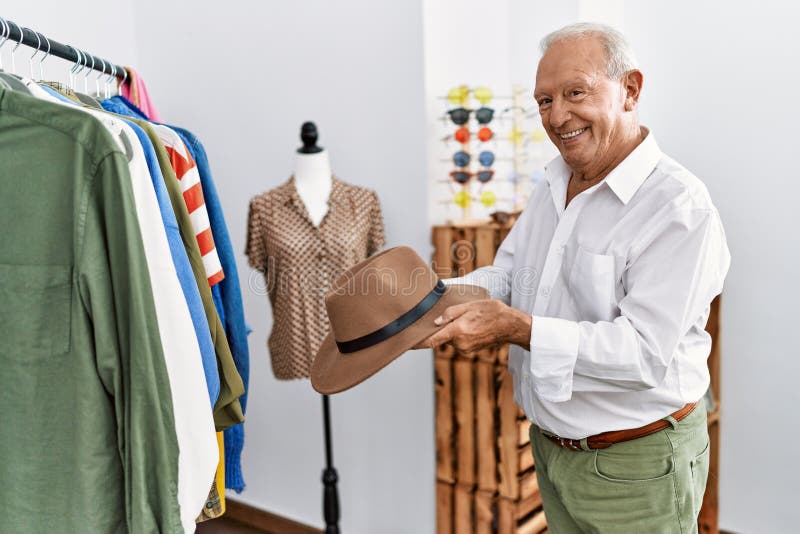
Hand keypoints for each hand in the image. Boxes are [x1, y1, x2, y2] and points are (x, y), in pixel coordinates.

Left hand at [413, 299, 531, 351]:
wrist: (510, 326)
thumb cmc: (492, 312)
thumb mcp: (469, 306)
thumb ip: (450, 313)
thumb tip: (436, 322)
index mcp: (458, 331)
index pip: (433, 340)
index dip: (419, 343)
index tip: (408, 343)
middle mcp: (460, 343)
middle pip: (443, 337)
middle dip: (445, 328)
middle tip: (458, 316)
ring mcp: (466, 349)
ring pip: (452, 339)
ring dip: (455, 331)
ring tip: (471, 319)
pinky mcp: (471, 351)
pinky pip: (460, 342)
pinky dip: (462, 335)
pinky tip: (474, 326)